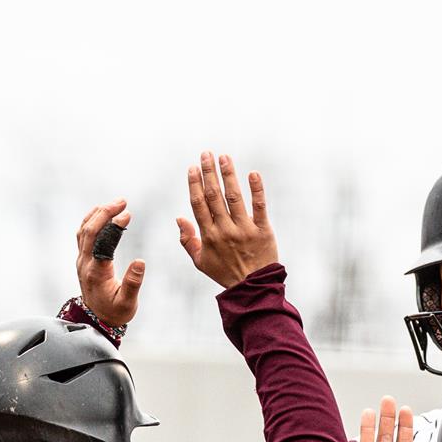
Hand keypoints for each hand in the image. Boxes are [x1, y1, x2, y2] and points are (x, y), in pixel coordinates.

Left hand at [75, 198, 145, 328]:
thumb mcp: (127, 304)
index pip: (102, 244)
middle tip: (123, 201)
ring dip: (98, 214)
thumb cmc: (115, 312)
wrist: (97, 320)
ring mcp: (81, 260)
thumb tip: (141, 261)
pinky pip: (83, 234)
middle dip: (104, 213)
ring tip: (116, 203)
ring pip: (83, 230)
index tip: (127, 214)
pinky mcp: (82, 259)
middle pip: (89, 231)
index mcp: (96, 273)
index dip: (114, 227)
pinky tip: (102, 212)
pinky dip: (91, 220)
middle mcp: (85, 264)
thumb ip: (133, 283)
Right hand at [178, 152, 277, 288]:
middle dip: (209, 173)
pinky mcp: (263, 230)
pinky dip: (257, 189)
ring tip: (224, 157)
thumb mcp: (200, 262)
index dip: (195, 184)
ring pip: (234, 197)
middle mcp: (225, 230)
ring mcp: (244, 229)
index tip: (192, 167)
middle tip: (206, 154)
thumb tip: (178, 218)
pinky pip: (259, 207)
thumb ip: (188, 240)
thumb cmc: (225, 273)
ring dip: (228, 175)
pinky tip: (253, 173)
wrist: (252, 287)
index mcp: (209, 236)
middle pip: (214, 196)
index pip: (199, 204)